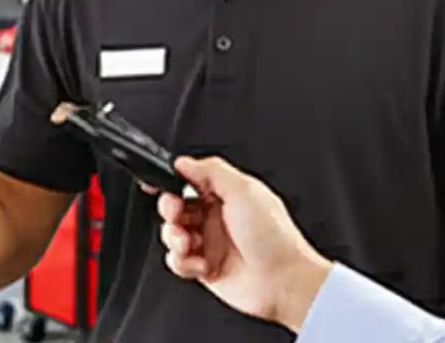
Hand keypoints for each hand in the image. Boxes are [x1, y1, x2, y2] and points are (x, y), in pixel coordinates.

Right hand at [157, 157, 332, 333]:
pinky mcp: (205, 269)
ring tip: (189, 243)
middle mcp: (216, 217)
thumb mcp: (243, 190)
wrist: (284, 281)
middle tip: (177, 214)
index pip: (189, 182)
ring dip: (174, 238)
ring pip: (173, 235)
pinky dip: (183, 263)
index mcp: (226, 194)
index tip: (160, 185)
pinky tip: (199, 264)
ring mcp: (210, 244)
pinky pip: (179, 262)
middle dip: (170, 210)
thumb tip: (184, 162)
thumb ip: (211, 171)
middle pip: (176, 207)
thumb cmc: (275, 237)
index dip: (171, 183)